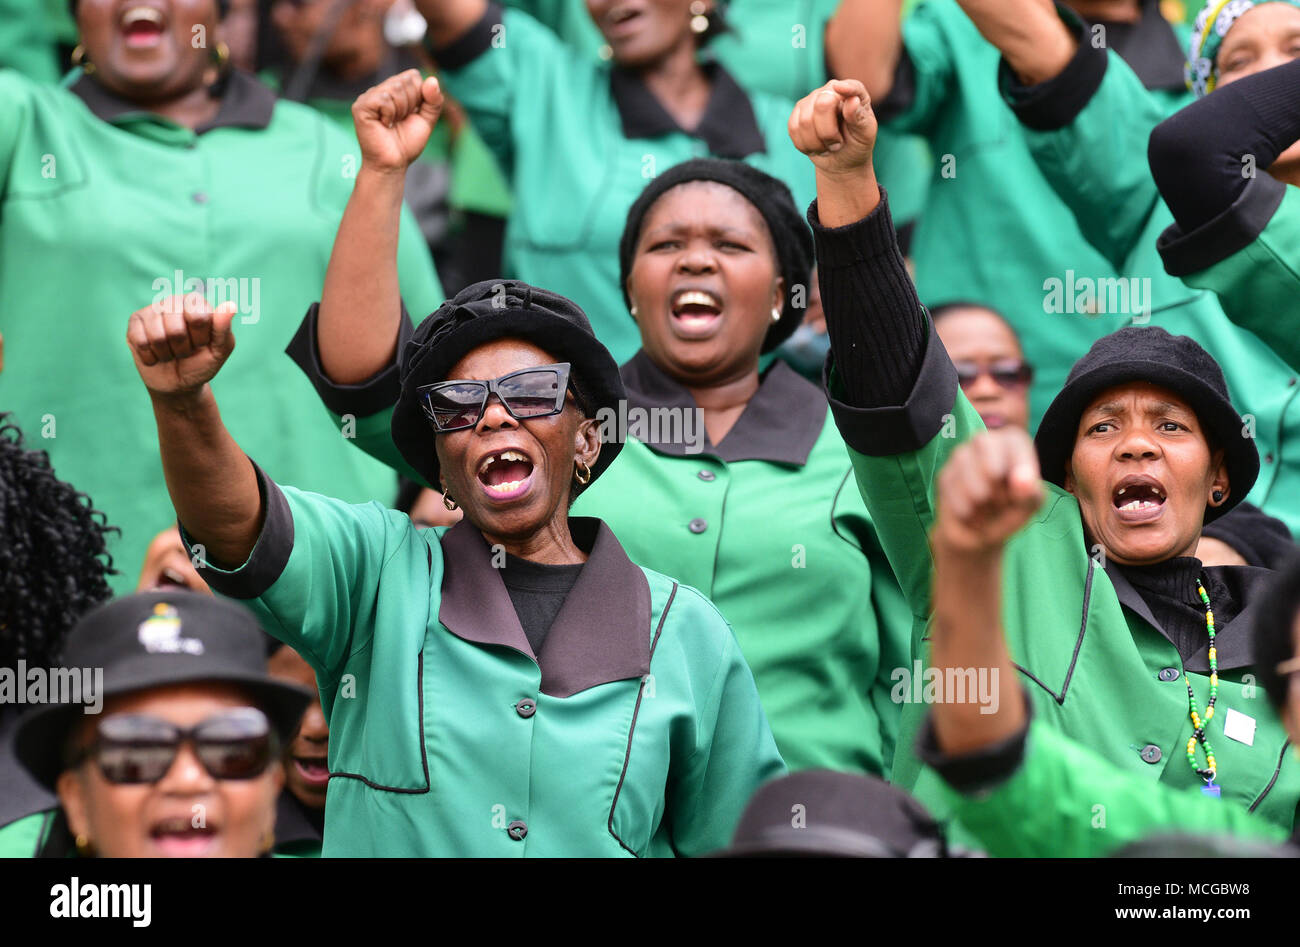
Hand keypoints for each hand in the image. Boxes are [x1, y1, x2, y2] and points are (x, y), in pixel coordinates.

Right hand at [127, 293, 235, 398]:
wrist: (178, 383)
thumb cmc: (202, 363)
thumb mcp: (219, 351)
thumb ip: (223, 329)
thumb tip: (230, 305)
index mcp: (197, 303)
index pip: (197, 317)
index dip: (200, 338)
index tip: (202, 344)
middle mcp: (173, 301)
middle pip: (175, 329)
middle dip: (182, 349)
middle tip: (185, 351)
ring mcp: (152, 310)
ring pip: (157, 336)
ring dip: (167, 354)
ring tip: (171, 353)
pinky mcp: (134, 322)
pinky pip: (140, 341)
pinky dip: (151, 356)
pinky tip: (156, 354)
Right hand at [353, 70, 443, 173]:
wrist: (393, 164)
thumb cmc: (406, 144)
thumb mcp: (427, 120)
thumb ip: (434, 100)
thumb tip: (433, 80)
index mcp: (394, 90)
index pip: (413, 76)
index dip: (419, 96)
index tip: (411, 115)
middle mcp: (380, 90)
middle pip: (405, 81)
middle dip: (410, 105)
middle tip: (400, 121)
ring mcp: (368, 97)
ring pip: (395, 88)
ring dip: (400, 111)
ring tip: (392, 124)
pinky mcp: (361, 106)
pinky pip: (384, 99)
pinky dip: (390, 114)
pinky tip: (384, 124)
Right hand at [788, 79, 878, 176]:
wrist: (842, 160)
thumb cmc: (857, 143)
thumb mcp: (865, 133)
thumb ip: (859, 117)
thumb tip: (852, 100)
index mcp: (853, 92)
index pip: (851, 87)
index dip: (846, 88)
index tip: (840, 89)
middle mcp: (830, 91)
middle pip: (821, 105)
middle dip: (828, 133)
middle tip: (837, 144)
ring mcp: (810, 101)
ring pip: (804, 122)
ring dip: (816, 143)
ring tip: (827, 147)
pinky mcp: (796, 114)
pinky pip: (794, 129)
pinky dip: (805, 145)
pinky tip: (815, 147)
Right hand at [932, 428, 1043, 556]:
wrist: (979, 535)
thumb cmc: (1010, 511)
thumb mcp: (1029, 506)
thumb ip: (1030, 493)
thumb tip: (1023, 483)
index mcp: (1012, 445)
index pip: (1014, 441)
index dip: (1019, 463)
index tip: (1021, 486)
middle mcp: (985, 444)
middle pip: (984, 444)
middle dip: (992, 475)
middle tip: (999, 498)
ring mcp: (961, 457)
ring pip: (964, 465)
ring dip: (978, 495)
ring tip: (986, 507)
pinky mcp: (945, 474)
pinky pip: (951, 487)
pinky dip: (964, 506)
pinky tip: (970, 512)